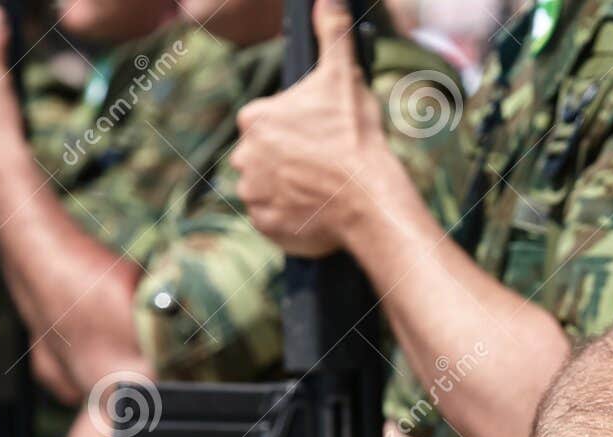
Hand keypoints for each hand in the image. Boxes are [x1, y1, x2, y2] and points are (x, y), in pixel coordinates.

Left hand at [232, 0, 397, 257]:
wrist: (368, 198)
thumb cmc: (355, 138)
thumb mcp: (344, 77)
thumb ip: (331, 34)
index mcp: (255, 119)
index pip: (266, 123)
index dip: (294, 131)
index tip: (319, 139)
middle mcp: (244, 156)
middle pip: (263, 156)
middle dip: (287, 161)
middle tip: (322, 165)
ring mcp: (253, 194)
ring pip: (266, 188)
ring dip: (286, 189)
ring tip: (321, 190)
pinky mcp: (266, 226)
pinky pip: (273, 220)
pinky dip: (290, 219)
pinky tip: (315, 211)